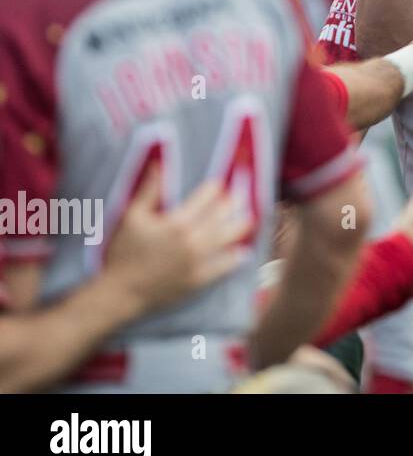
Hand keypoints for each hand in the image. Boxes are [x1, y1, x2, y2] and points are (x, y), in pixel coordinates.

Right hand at [101, 164, 251, 315]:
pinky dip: (236, 257)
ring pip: (229, 238)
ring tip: (249, 218)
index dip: (215, 188)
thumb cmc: (123, 252)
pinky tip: (243, 251)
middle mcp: (192, 239)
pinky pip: (225, 266)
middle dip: (233, 203)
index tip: (219, 186)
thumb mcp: (132, 217)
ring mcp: (198, 260)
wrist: (119, 292)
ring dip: (240, 226)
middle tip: (239, 197)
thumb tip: (159, 163)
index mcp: (177, 221)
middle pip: (223, 215)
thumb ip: (149, 190)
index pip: (208, 197)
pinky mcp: (199, 279)